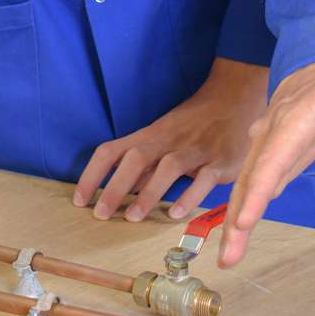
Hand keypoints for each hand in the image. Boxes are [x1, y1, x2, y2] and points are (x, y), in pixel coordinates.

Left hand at [73, 58, 269, 222]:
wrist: (234, 97)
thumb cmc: (193, 122)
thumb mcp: (163, 137)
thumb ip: (144, 165)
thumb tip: (117, 191)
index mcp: (150, 135)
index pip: (112, 150)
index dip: (93, 174)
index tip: (79, 200)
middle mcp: (169, 141)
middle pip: (136, 158)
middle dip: (115, 186)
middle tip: (100, 214)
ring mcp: (195, 150)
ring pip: (168, 167)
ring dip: (149, 193)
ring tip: (133, 218)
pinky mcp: (219, 161)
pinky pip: (204, 179)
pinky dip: (189, 195)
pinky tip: (176, 213)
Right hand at [219, 60, 314, 266]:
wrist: (313, 75)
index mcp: (292, 119)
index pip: (274, 157)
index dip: (260, 189)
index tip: (244, 220)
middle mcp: (270, 135)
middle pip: (252, 179)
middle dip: (238, 218)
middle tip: (228, 256)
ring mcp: (264, 148)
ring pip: (246, 187)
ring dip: (235, 223)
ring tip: (228, 257)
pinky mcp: (266, 161)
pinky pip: (252, 188)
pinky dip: (242, 213)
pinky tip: (236, 239)